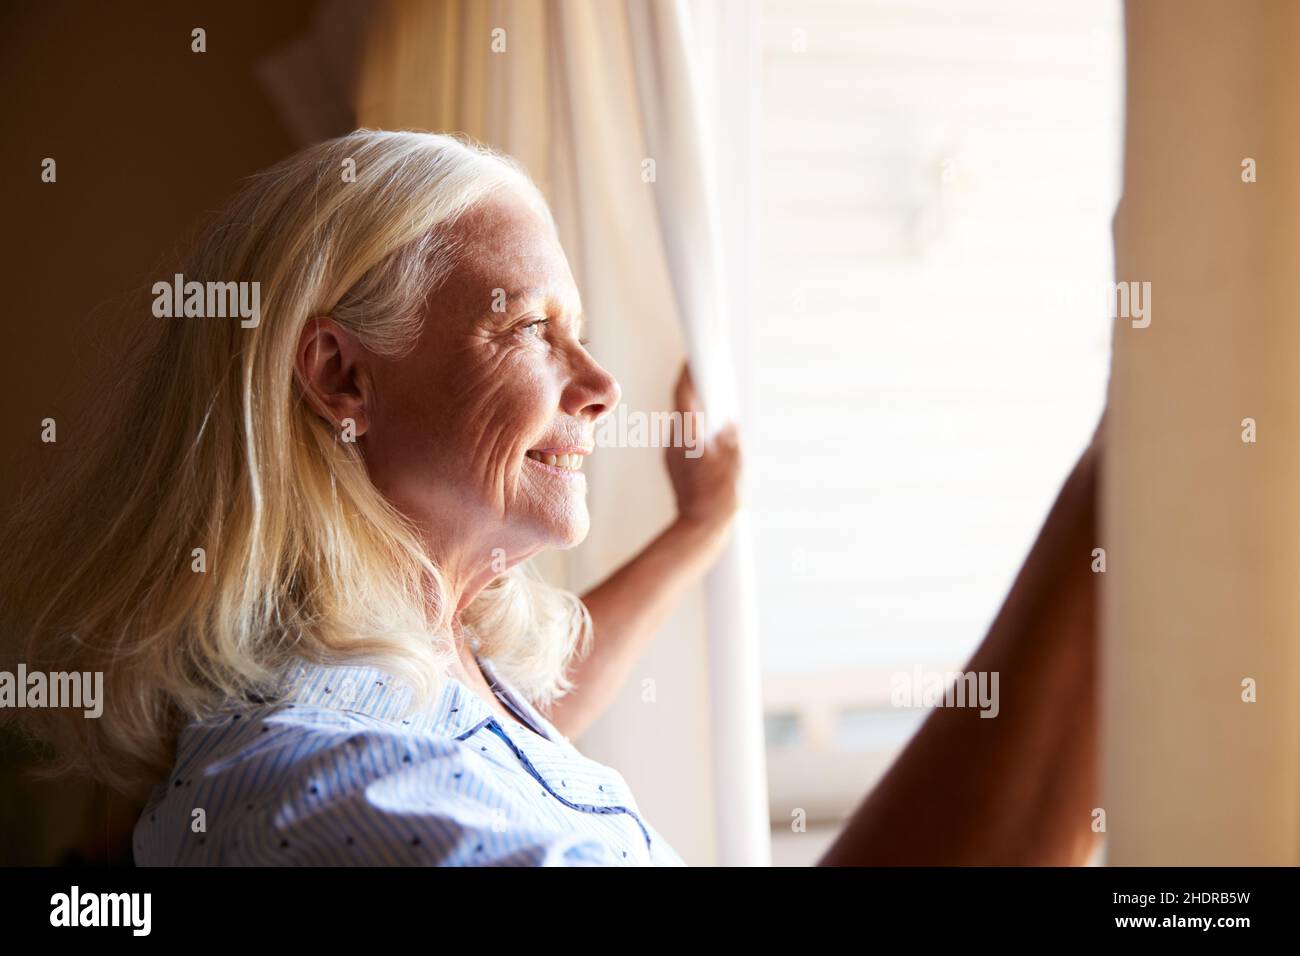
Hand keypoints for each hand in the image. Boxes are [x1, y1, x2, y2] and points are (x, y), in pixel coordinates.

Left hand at [664, 362, 743, 533]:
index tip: (693, 356)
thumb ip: (733, 439)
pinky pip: (687, 439)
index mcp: (688, 436)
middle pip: (683, 407)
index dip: (688, 373)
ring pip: (685, 424)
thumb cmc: (719, 500)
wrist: (699, 530)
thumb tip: (730, 424)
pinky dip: (699, 429)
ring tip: (716, 401)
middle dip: (695, 389)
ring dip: (698, 411)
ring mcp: (674, 455)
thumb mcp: (735, 465)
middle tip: (709, 373)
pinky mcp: (677, 466)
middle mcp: (676, 442)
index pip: (683, 395)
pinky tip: (714, 432)